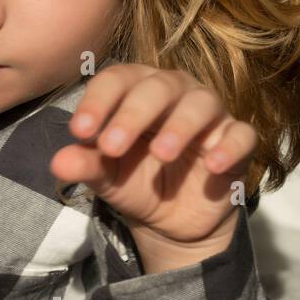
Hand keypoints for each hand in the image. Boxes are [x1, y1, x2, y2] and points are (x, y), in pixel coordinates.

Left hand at [49, 65, 255, 261]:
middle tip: (111, 147)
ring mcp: (209, 115)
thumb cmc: (133, 180)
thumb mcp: (105, 178)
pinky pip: (241, 135)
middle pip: (157, 86)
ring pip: (201, 103)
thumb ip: (85, 165)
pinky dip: (230, 146)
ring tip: (161, 155)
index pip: (116, 80)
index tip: (80, 132)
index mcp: (134, 91)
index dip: (98, 102)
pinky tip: (214, 165)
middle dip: (133, 115)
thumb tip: (58, 162)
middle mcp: (174, 92)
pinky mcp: (236, 143)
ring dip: (180, 126)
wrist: (171, 219)